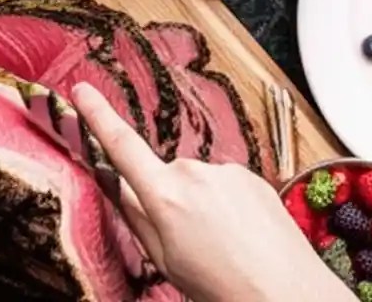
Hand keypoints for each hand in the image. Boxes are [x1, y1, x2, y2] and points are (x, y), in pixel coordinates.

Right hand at [72, 83, 351, 301]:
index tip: (82, 90)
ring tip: (224, 245)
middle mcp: (194, 173)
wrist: (289, 294)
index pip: (121, 146)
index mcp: (165, 196)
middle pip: (165, 176)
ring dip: (202, 205)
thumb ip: (136, 216)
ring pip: (198, 183)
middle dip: (168, 200)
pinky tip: (243, 236)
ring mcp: (227, 171)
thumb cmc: (223, 288)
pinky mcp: (253, 175)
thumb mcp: (164, 259)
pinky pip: (226, 185)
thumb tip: (116, 185)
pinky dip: (228, 206)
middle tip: (189, 242)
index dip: (97, 115)